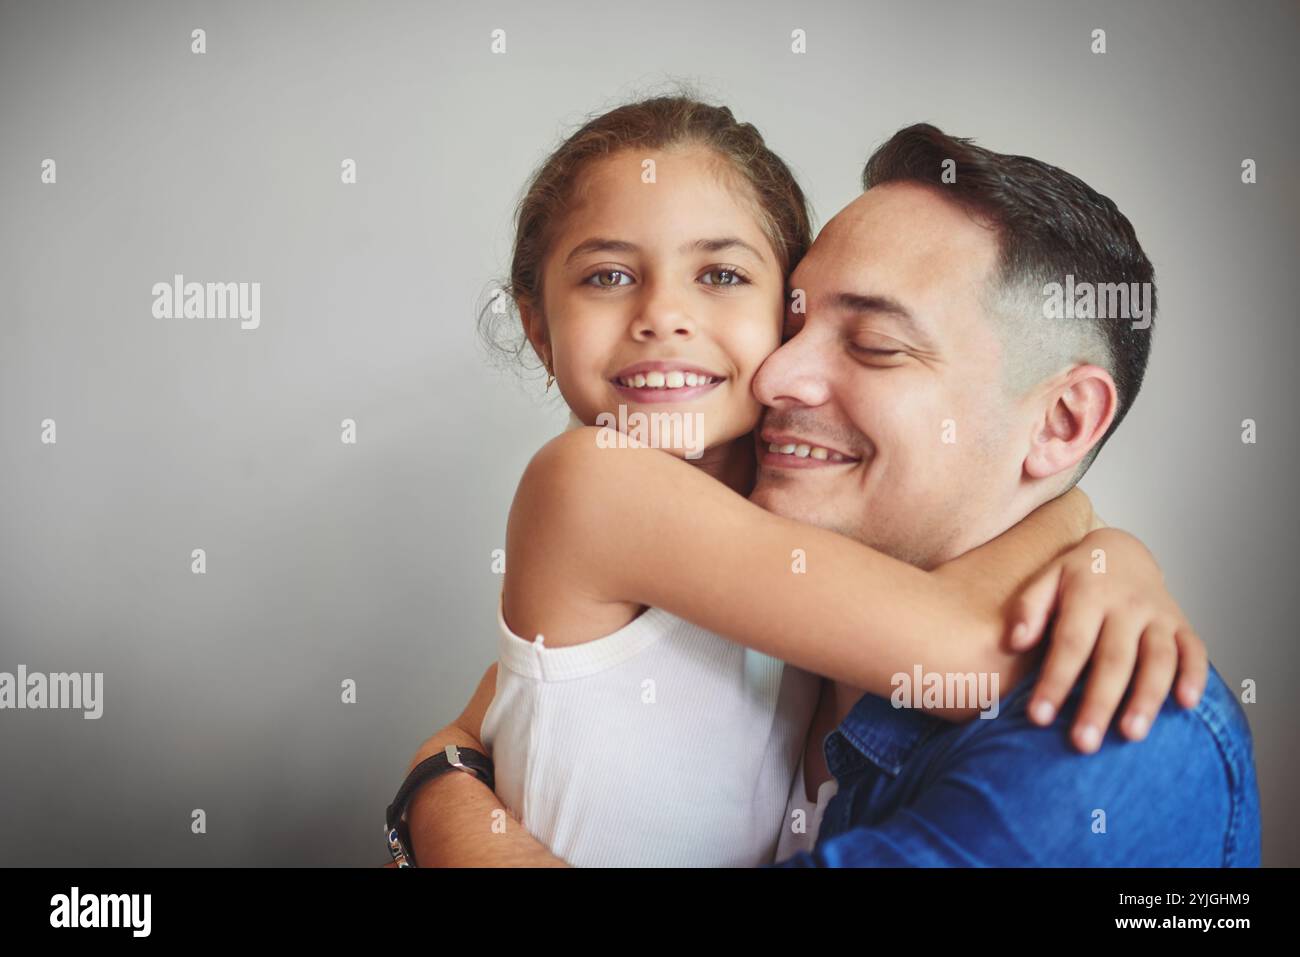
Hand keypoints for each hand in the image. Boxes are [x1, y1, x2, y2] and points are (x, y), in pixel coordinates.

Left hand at [1007, 527, 1207, 752]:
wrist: (1122, 551)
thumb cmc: (1075, 577)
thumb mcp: (1045, 579)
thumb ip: (1028, 608)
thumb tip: (1014, 641)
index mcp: (1087, 595)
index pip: (1070, 643)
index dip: (1055, 681)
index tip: (1038, 718)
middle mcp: (1127, 606)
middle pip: (1114, 659)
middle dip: (1099, 703)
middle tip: (1083, 743)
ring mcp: (1158, 615)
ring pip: (1158, 659)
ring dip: (1147, 698)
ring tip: (1131, 735)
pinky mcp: (1183, 625)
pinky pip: (1195, 650)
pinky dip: (1195, 676)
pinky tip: (1186, 704)